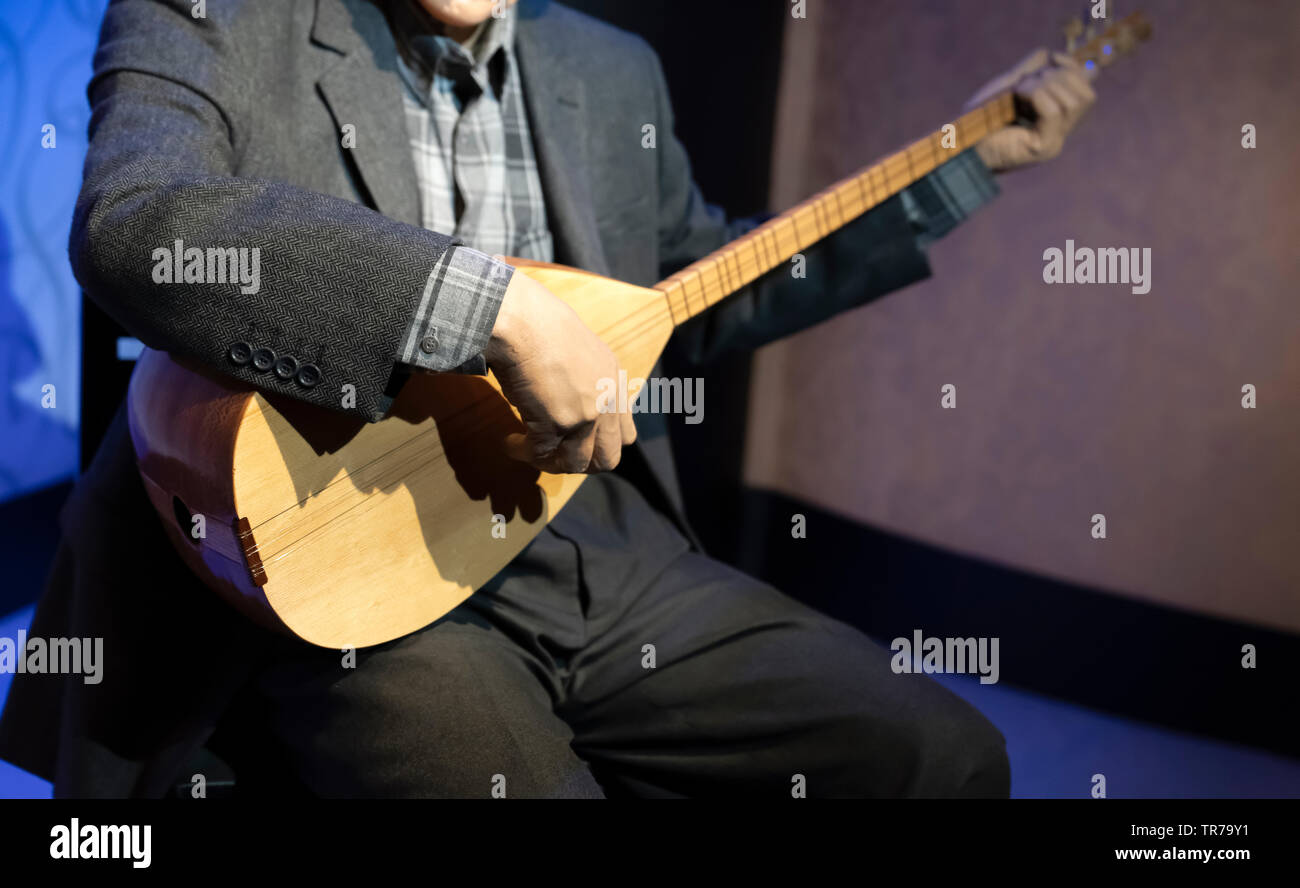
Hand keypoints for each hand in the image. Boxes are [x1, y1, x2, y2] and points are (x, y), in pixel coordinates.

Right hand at [483, 267, 636, 473]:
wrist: (522, 320)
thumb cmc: (540, 324)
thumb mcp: (580, 351)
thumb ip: (585, 380)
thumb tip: (567, 401)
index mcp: (614, 381)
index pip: (625, 435)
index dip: (602, 445)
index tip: (579, 443)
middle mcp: (607, 402)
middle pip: (608, 458)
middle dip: (581, 463)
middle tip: (555, 455)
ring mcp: (585, 416)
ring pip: (575, 464)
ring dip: (550, 463)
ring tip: (528, 450)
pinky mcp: (557, 424)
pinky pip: (540, 455)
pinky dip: (523, 453)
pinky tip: (509, 442)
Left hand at [966, 49, 1095, 172]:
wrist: (957, 145)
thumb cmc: (978, 119)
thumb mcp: (1009, 86)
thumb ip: (1032, 70)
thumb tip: (1054, 54)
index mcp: (1055, 121)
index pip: (1087, 91)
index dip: (1074, 69)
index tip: (1052, 58)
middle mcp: (1059, 134)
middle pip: (1086, 95)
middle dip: (1059, 76)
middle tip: (1026, 83)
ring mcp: (1053, 143)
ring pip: (1074, 101)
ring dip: (1045, 85)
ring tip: (1019, 92)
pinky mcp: (1042, 148)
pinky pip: (1054, 110)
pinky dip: (1036, 94)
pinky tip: (1016, 98)